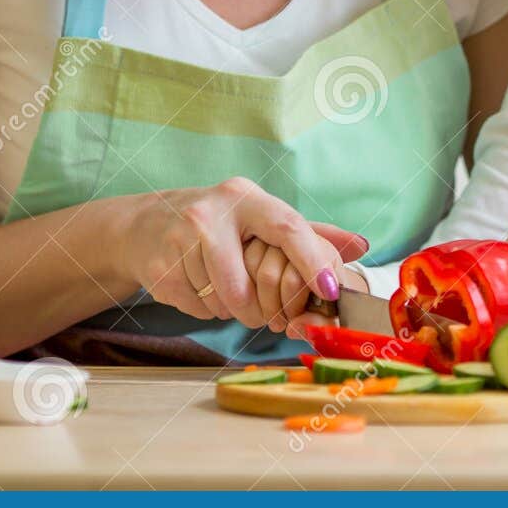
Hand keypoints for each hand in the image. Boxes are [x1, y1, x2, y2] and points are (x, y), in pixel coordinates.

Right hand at [119, 178, 367, 329]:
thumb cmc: (218, 225)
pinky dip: (204, 308)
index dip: (312, 261)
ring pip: (223, 302)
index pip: (288, 228)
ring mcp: (181, 239)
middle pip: (249, 284)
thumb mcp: (261, 218)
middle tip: (260, 309)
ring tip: (218, 282)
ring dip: (229, 308)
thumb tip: (362, 246)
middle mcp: (213, 213)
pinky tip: (196, 284)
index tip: (330, 289)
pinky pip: (198, 309)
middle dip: (259, 308)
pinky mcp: (159, 268)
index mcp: (246, 198)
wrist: (145, 226)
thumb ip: (312, 233)